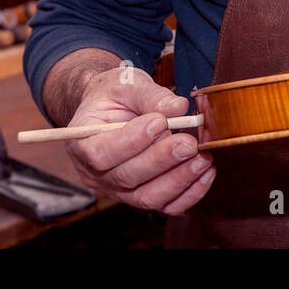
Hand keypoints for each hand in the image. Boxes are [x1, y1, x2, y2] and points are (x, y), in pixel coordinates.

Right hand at [64, 65, 215, 214]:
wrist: (112, 109)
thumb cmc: (115, 95)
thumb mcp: (127, 84)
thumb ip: (150, 95)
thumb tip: (179, 107)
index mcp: (82, 142)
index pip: (100, 153)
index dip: (131, 141)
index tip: (159, 122)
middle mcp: (96, 173)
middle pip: (127, 177)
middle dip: (162, 160)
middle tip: (189, 143)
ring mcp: (118, 189)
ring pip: (147, 196)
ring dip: (179, 179)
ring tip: (203, 158)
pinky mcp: (141, 195)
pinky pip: (165, 205)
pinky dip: (189, 193)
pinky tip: (206, 172)